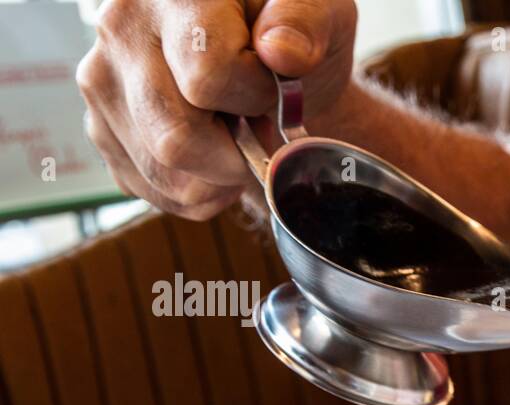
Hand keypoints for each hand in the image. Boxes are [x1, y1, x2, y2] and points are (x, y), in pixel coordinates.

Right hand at [78, 0, 357, 219]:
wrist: (263, 57)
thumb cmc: (290, 35)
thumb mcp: (318, 15)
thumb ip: (304, 26)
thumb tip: (281, 52)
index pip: (207, 78)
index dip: (255, 97)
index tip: (273, 87)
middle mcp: (121, 31)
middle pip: (175, 138)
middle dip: (236, 154)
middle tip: (259, 129)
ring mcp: (102, 81)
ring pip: (164, 172)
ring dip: (220, 178)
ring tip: (240, 138)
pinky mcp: (101, 127)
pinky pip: (152, 189)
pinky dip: (200, 191)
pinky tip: (218, 157)